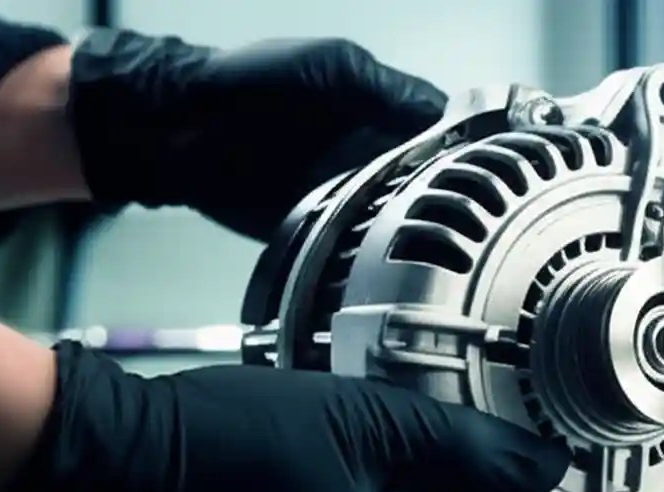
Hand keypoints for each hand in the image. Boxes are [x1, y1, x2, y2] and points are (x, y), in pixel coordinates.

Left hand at [69, 31, 446, 239]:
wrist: (178, 127)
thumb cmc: (246, 81)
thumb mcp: (329, 66)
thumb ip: (389, 91)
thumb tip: (445, 117)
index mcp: (380, 111)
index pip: (444, 135)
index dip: (468, 152)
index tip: (485, 168)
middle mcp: (369, 155)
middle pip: (431, 185)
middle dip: (445, 197)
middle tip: (453, 205)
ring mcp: (345, 193)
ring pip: (399, 221)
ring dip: (409, 228)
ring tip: (414, 227)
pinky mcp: (318, 227)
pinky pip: (355, 247)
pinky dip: (368, 252)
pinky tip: (376, 248)